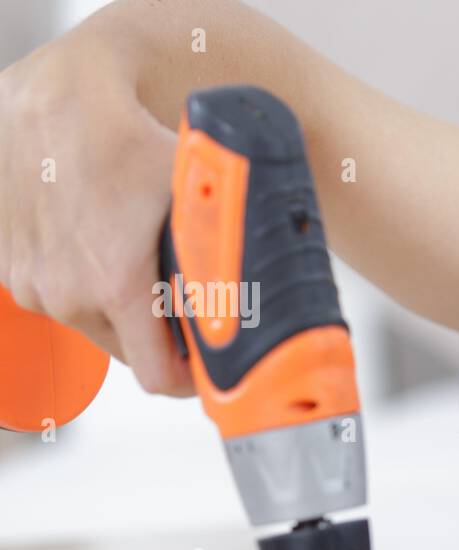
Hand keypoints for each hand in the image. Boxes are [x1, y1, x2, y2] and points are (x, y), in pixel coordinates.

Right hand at [0, 30, 191, 395]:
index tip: (209, 368)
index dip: (193, 378)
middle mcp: (66, 295)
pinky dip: (86, 289)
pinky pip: (62, 302)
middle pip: (131, 356)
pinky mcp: (11, 272)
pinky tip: (102, 249)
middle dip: (162, 340)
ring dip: (125, 314)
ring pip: (96, 330)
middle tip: (187, 312)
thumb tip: (272, 288)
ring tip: (143, 268)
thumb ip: (227, 243)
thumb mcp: (193, 192)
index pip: (160, 377)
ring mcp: (33, 287)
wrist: (52, 101)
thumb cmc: (122, 137)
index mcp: (113, 285)